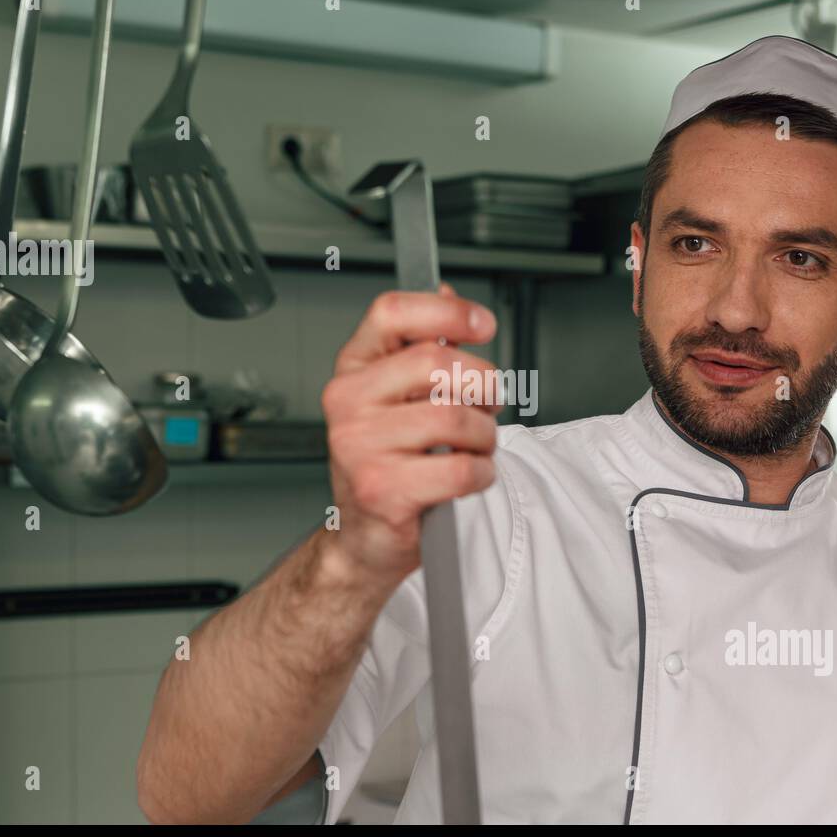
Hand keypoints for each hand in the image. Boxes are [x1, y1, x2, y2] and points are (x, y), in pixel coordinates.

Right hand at [321, 283, 501, 589]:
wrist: (364, 537)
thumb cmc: (386, 465)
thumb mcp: (397, 398)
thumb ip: (423, 348)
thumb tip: (452, 299)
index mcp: (353, 369)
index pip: (393, 313)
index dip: (447, 312)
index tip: (483, 325)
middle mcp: (348, 402)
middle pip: (437, 362)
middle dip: (482, 383)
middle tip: (488, 404)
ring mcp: (360, 446)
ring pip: (455, 418)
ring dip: (484, 436)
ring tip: (476, 447)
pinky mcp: (382, 489)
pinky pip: (459, 469)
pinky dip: (480, 474)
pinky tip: (468, 476)